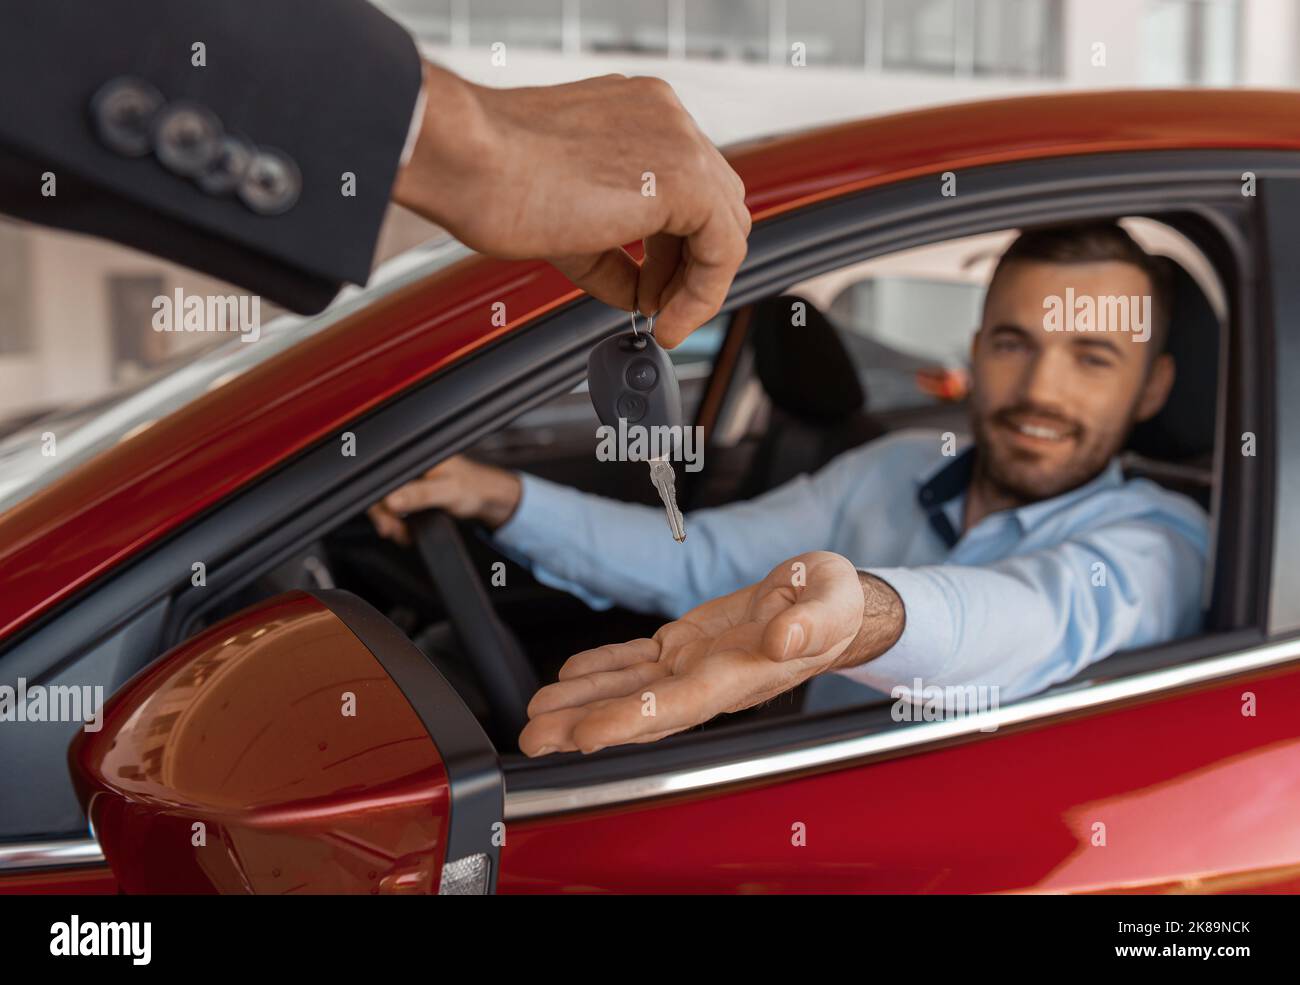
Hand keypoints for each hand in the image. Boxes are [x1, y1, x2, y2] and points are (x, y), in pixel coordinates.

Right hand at [367, 455, 520, 544]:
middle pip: (381, 490)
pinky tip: (405, 530)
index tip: (386, 520)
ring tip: (402, 533)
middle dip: (385, 515)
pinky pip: (396, 507)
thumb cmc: (474, 487)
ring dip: (390, 520)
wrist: (487, 499)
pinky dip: (398, 521)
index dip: (379, 500)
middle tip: (394, 531)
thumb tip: (392, 500)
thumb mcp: (447, 491)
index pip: (384, 475)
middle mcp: (411, 464)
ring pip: (386, 501)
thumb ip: (420, 494)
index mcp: (417, 456)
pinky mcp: (413, 491)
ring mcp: (411, 479)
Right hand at [393, 64, 750, 347]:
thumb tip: (638, 294)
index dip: (672, 248)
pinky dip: (703, 292)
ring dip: (697, 283)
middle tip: (656, 306)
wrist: (465, 160)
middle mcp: (664, 118)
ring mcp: (678, 140)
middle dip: (688, 265)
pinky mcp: (685, 176)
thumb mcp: (568, 218)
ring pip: (726, 225)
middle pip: (715, 203)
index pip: (685, 185)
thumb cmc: (488, 176)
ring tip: (660, 318)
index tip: (648, 288)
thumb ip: (614, 253)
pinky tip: (668, 319)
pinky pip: (724, 247)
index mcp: (636, 114)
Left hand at [518, 552, 904, 755]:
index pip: (680, 704)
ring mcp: (695, 665)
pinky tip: (568, 675)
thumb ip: (810, 621)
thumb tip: (784, 636)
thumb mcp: (832, 600)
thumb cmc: (834, 604)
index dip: (633, 720)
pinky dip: (601, 668)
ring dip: (581, 703)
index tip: (588, 734)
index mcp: (744, 673)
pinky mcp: (686, 644)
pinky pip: (636, 660)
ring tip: (536, 716)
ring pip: (629, 689)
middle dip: (585, 725)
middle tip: (534, 739)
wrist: (830, 605)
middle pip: (640, 710)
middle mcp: (712, 679)